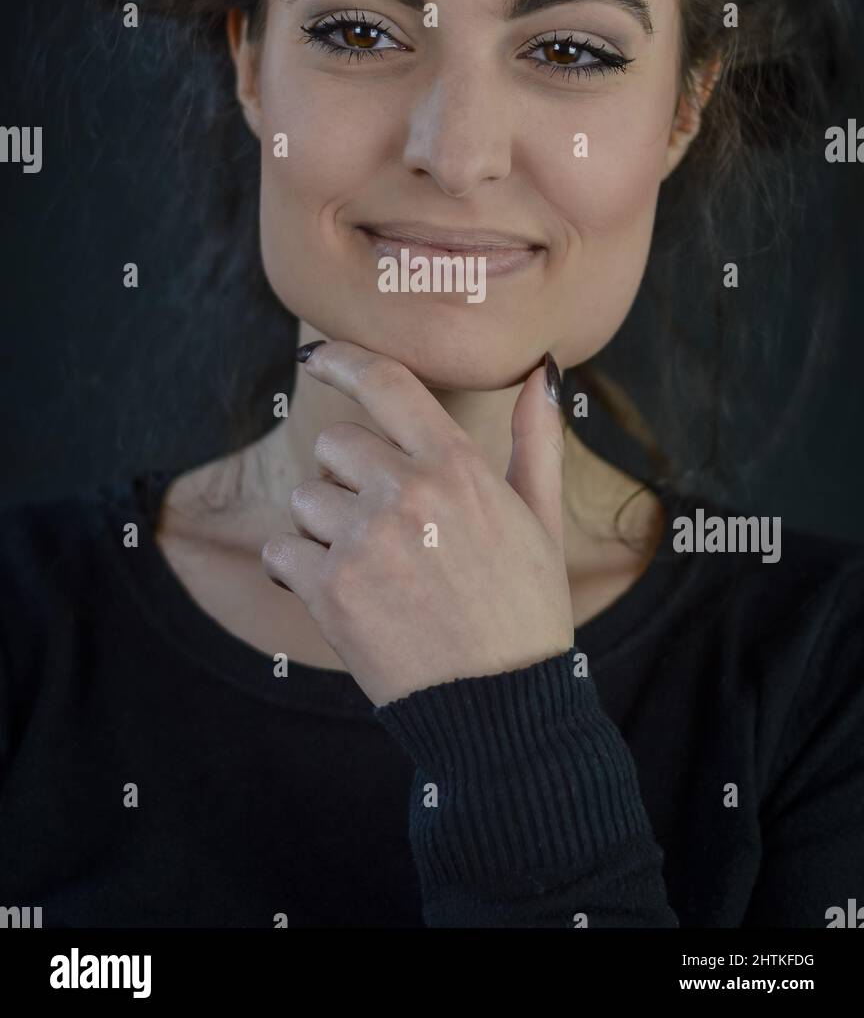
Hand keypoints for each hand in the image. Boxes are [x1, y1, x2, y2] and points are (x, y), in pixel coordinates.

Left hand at [261, 340, 573, 706]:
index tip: (318, 355)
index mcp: (458, 466)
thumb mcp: (542, 519)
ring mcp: (367, 539)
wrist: (502, 711)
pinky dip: (296, 572)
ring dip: (323, 529)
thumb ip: (536, 439)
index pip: (386, 384)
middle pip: (335, 445)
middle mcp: (409, 491)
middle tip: (385, 529)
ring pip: (305, 500)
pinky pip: (281, 552)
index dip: (343, 359)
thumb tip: (542, 371)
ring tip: (373, 571)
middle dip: (347, 478)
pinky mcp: (331, 590)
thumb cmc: (526, 611)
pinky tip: (342, 598)